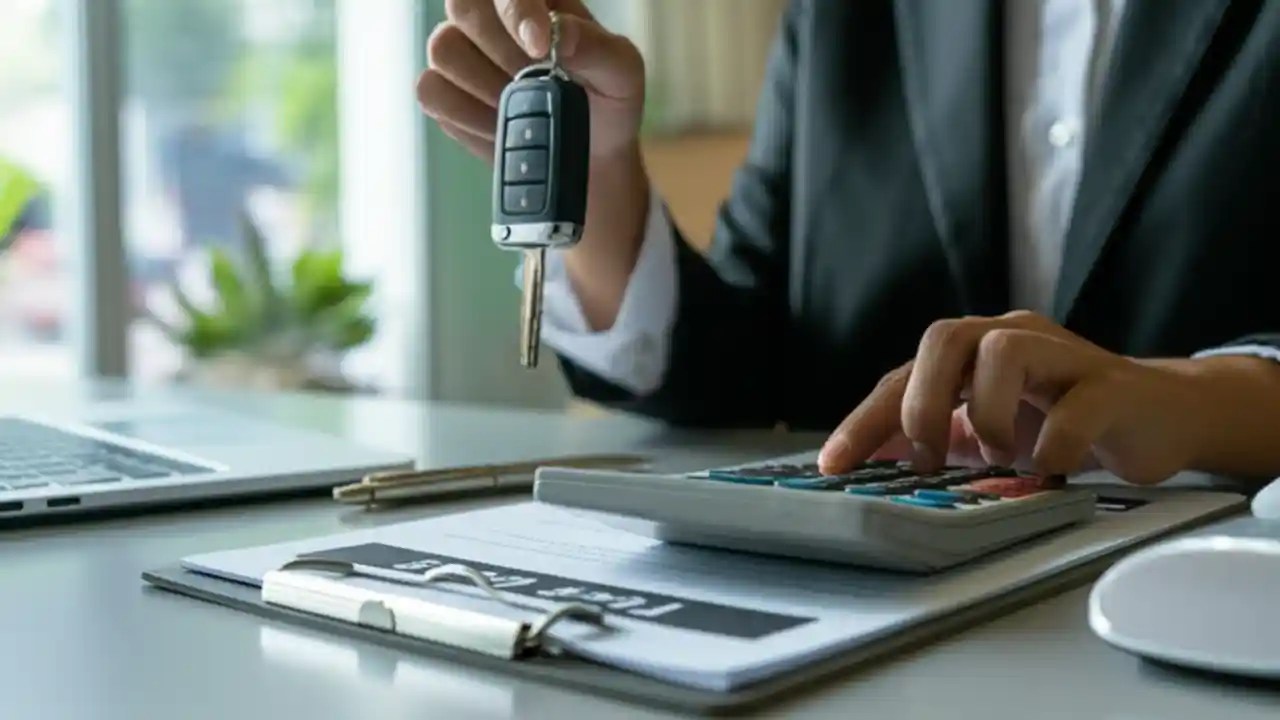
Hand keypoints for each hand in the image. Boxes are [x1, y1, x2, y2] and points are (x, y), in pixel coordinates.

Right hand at [417, 0, 645, 161]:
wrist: (589, 154)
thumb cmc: (606, 101)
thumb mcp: (621, 73)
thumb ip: (597, 47)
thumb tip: (560, 33)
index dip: (516, 9)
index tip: (537, 46)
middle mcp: (492, 13)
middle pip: (462, 4)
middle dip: (501, 51)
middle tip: (534, 82)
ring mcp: (461, 49)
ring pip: (443, 49)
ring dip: (487, 88)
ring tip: (523, 107)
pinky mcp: (442, 90)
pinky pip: (431, 90)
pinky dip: (466, 115)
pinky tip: (498, 125)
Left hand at [817, 311, 1209, 484]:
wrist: (1160, 417)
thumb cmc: (1063, 419)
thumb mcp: (987, 429)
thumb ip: (934, 436)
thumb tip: (866, 459)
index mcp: (974, 352)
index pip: (903, 376)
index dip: (864, 420)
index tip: (833, 465)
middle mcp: (1012, 338)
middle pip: (945, 337)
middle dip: (922, 403)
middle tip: (928, 457)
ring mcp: (1065, 355)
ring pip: (1005, 350)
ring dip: (987, 413)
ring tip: (998, 455)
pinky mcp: (1113, 385)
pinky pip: (1077, 405)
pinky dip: (1054, 445)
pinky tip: (1049, 469)